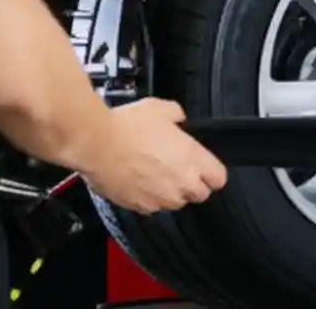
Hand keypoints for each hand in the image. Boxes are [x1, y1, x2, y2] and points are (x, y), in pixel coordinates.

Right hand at [81, 99, 228, 214]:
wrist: (97, 144)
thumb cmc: (128, 125)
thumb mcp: (158, 108)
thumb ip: (176, 114)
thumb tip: (178, 118)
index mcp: (193, 159)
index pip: (219, 179)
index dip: (211, 172)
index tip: (202, 166)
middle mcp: (182, 184)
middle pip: (199, 194)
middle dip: (191, 184)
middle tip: (174, 167)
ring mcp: (161, 199)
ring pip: (174, 202)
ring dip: (168, 191)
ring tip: (151, 173)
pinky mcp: (141, 207)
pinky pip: (151, 206)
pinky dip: (146, 197)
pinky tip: (135, 179)